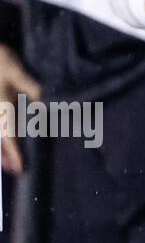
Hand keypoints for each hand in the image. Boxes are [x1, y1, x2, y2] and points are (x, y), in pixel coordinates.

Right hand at [0, 43, 40, 174]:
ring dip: (2, 146)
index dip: (14, 155)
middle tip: (14, 170)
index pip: (8, 137)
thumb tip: (43, 105)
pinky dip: (2, 134)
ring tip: (8, 160)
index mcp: (2, 110)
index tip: (19, 169)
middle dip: (5, 156)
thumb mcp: (18, 73)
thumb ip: (32, 89)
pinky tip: (5, 135)